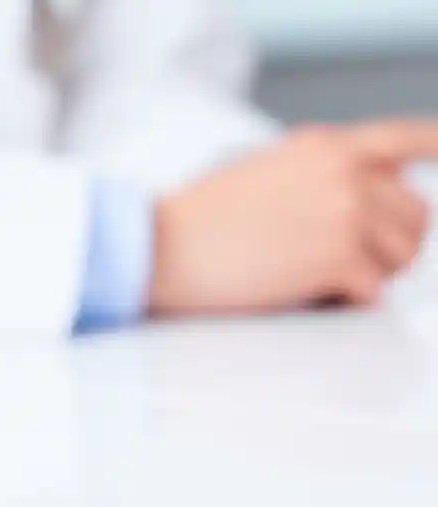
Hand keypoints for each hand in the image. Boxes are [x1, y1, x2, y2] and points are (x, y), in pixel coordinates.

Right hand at [149, 121, 434, 315]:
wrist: (160, 246)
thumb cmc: (197, 223)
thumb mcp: (264, 174)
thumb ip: (320, 177)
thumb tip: (368, 204)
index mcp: (324, 147)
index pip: (404, 140)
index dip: (437, 149)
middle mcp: (344, 172)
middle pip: (414, 216)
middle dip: (390, 246)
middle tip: (350, 265)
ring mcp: (345, 213)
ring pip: (401, 257)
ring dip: (368, 277)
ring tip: (317, 281)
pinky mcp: (338, 257)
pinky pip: (371, 292)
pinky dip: (340, 302)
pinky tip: (303, 296)